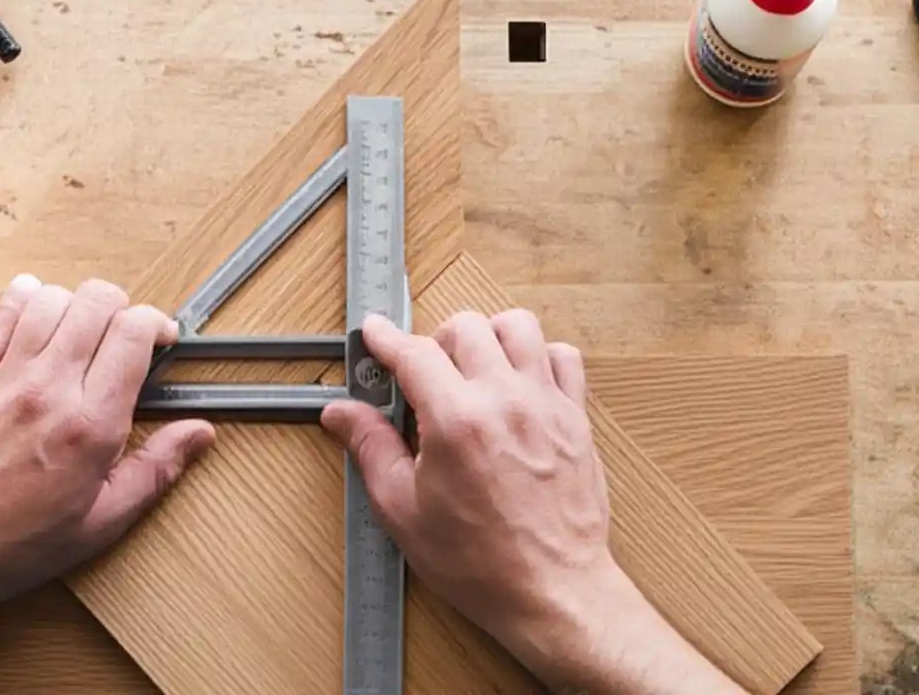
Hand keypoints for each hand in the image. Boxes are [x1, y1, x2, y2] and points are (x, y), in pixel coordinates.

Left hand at [0, 275, 214, 615]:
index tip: (162, 339)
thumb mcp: (101, 522)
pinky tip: (37, 312)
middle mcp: (48, 390)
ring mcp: (5, 378)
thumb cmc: (11, 546)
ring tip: (84, 330)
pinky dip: (26, 300)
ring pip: (51, 298)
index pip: (133, 334)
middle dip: (123, 307)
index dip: (158, 324)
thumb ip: (156, 470)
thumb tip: (197, 435)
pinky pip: (2, 315)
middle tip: (126, 333)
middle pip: (96, 302)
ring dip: (77, 304)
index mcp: (89, 426)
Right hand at [321, 310, 744, 693]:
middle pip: (466, 327)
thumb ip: (371, 449)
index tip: (375, 332)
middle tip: (425, 376)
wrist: (553, 591)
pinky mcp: (576, 418)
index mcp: (456, 421)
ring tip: (473, 369)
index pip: (413, 353)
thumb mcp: (404, 511)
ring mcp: (546, 404)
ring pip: (519, 327)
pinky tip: (519, 384)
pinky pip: (564, 357)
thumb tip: (342, 413)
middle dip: (435, 340)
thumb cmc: (479, 562)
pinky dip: (539, 357)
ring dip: (489, 337)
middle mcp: (504, 400)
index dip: (386, 338)